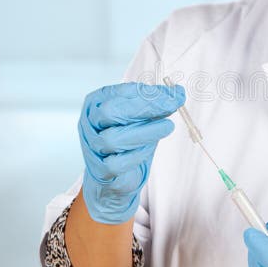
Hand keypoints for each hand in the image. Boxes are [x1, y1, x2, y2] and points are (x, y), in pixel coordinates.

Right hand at [78, 82, 184, 223]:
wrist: (114, 174)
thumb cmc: (127, 138)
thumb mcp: (140, 116)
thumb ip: (156, 103)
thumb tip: (178, 93)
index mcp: (96, 103)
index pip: (119, 92)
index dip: (148, 92)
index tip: (173, 94)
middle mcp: (89, 123)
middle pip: (110, 111)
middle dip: (144, 107)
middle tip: (171, 105)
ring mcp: (92, 147)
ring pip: (113, 138)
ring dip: (145, 131)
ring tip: (168, 126)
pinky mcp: (100, 171)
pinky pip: (116, 163)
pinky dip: (137, 155)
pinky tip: (150, 148)